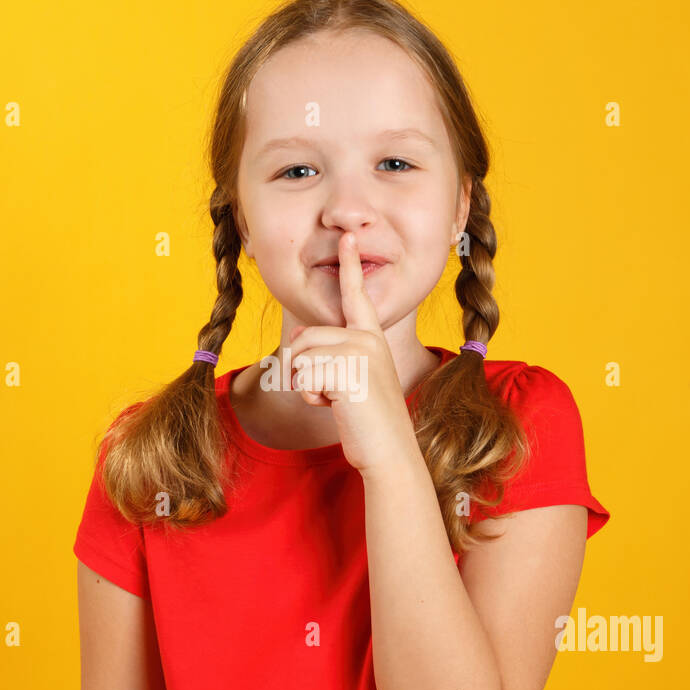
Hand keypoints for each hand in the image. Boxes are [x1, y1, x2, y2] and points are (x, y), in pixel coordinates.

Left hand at [287, 231, 419, 476]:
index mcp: (372, 338)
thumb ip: (332, 357)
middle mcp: (368, 339)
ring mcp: (361, 353)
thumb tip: (299, 341)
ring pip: (301, 357)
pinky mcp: (348, 371)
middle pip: (305, 337)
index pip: (357, 296)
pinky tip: (335, 407)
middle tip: (328, 392)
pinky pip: (304, 375)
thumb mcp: (352, 382)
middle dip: (302, 368)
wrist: (390, 453)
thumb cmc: (368, 423)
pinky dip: (310, 397)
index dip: (350, 264)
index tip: (347, 236)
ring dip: (306, 386)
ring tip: (335, 400)